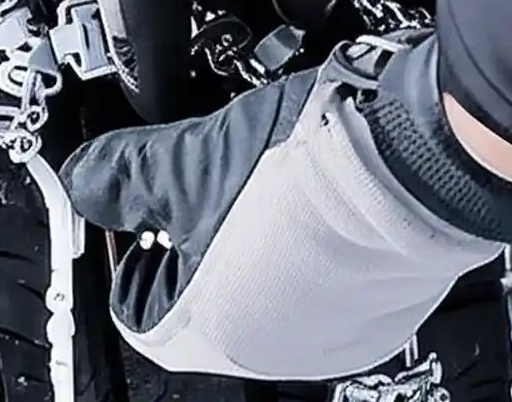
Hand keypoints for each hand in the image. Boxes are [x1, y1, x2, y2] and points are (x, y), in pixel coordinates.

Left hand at [59, 34, 504, 378]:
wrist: (425, 159)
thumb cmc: (313, 170)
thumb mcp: (189, 158)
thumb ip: (120, 175)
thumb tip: (87, 177)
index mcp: (211, 331)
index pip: (136, 308)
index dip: (130, 250)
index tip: (143, 208)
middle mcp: (272, 353)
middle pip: (199, 302)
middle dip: (193, 242)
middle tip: (205, 185)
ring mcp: (332, 340)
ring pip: (262, 293)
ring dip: (251, 245)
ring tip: (264, 182)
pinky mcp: (379, 317)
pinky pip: (321, 292)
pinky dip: (308, 253)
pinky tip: (316, 202)